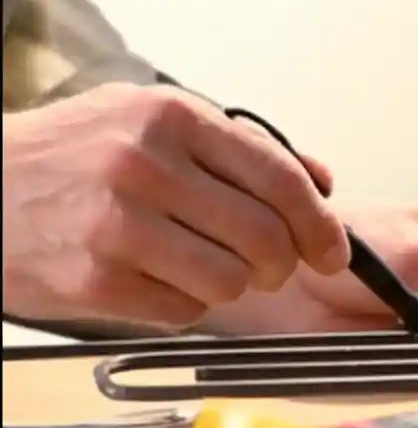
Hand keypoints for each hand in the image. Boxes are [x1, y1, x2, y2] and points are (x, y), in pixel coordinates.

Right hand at [2, 83, 349, 331]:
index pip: (280, 178)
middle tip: (272, 267)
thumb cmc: (72, 155)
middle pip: (266, 237)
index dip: (320, 223)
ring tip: (199, 265)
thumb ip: (241, 147)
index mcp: (170, 117)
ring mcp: (116, 226)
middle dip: (283, 263)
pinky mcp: (94, 280)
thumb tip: (322, 182)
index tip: (334, 251)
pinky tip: (154, 278)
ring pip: (232, 281)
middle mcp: (145, 166)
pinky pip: (184, 310)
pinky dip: (184, 303)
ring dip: (231, 284)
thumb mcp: (150, 121)